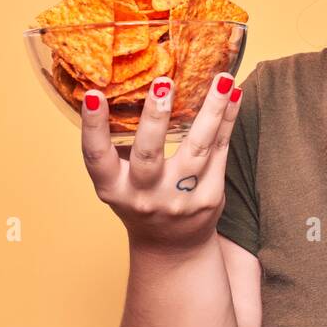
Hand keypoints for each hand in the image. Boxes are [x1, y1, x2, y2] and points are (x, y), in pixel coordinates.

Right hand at [79, 72, 243, 251]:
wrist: (172, 247)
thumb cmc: (141, 199)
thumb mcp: (120, 180)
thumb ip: (119, 144)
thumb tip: (121, 86)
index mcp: (114, 188)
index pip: (97, 157)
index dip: (93, 127)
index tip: (94, 95)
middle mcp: (145, 195)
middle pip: (150, 154)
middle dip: (156, 118)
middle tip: (163, 83)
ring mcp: (181, 198)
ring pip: (199, 148)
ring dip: (212, 110)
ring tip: (222, 79)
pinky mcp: (210, 196)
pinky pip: (221, 150)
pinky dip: (228, 119)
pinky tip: (234, 93)